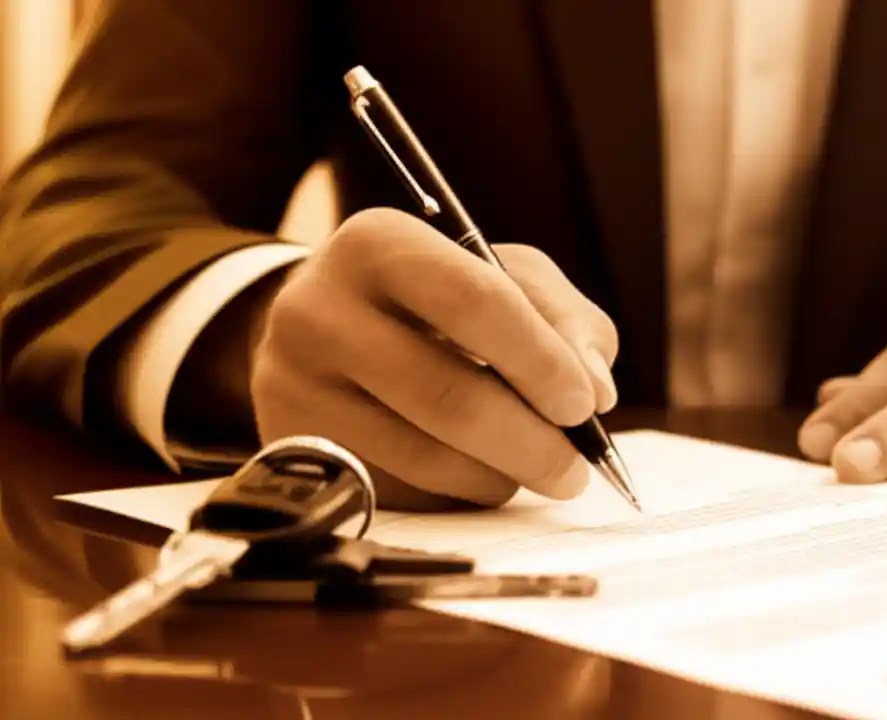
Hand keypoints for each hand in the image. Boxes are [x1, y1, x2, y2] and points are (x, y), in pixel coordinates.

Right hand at [251, 208, 617, 507]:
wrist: (320, 331)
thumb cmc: (429, 299)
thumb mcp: (499, 274)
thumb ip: (563, 317)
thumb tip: (595, 389)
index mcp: (378, 244)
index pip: (475, 302)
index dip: (541, 361)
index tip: (585, 404)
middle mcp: (317, 309)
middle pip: (449, 396)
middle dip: (533, 443)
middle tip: (576, 468)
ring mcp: (291, 385)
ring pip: (425, 458)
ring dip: (500, 477)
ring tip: (534, 469)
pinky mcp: (289, 447)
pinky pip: (396, 492)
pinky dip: (455, 494)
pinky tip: (474, 473)